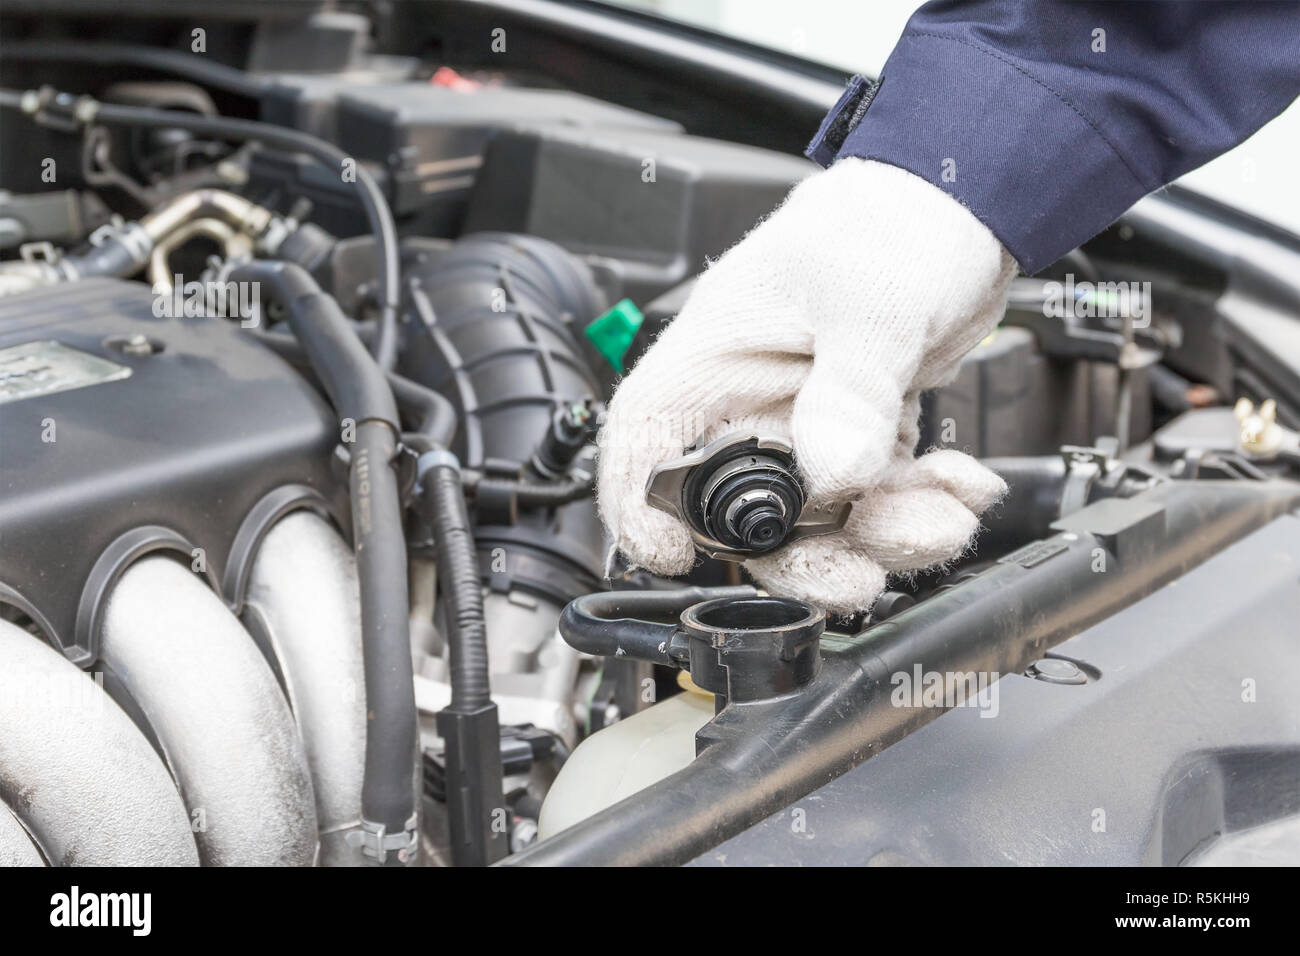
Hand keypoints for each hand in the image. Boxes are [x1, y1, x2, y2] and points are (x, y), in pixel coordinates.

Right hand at [597, 158, 1017, 612]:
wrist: (956, 214)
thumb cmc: (887, 225)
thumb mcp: (869, 298)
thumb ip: (851, 389)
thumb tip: (833, 470)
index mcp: (711, 362)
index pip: (644, 445)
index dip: (640, 511)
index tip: (677, 555)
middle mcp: (746, 410)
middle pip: (740, 518)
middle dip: (804, 558)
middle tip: (858, 573)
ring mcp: (800, 433)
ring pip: (818, 526)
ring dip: (881, 537)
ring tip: (942, 515)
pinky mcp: (854, 444)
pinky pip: (875, 505)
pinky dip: (922, 509)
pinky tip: (959, 487)